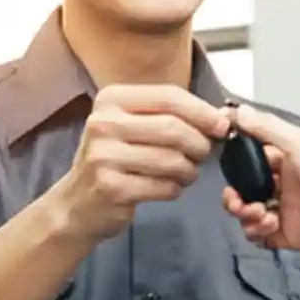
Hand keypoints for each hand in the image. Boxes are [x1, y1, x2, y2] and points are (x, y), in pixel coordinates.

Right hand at [53, 84, 230, 241]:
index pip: (169, 96)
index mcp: (111, 99)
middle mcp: (103, 123)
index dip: (202, 111)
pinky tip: (167, 187)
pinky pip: (164, 186)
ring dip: (189, 170)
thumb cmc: (113, 160)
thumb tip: (220, 117)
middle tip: (205, 154)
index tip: (223, 125)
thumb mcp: (131, 126)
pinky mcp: (111, 188)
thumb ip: (170, 116)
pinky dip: (175, 189)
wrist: (76, 203)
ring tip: (185, 173)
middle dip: (200, 143)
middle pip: (174, 128)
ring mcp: (104, 156)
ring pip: (172, 160)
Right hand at [221, 104, 299, 254]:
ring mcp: (282, 208)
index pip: (251, 154)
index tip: (219, 156)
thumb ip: (266, 128)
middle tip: (237, 200)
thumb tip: (236, 109)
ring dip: (244, 212)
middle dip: (234, 193)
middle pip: (243, 186)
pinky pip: (256, 233)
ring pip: (246, 210)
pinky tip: (269, 225)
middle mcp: (282, 182)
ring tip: (258, 214)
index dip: (235, 157)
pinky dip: (255, 230)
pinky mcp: (284, 233)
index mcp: (286, 157)